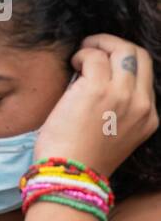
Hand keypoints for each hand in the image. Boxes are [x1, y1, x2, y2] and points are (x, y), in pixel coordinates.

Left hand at [33, 34, 157, 177]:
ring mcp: (123, 95)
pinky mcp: (98, 90)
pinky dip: (82, 54)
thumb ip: (117, 112)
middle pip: (140, 56)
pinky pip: (94, 56)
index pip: (145, 76)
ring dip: (98, 45)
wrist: (70, 176)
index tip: (104, 62)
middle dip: (116, 45)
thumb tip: (95, 82)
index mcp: (148, 118)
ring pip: (122, 50)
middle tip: (92, 47)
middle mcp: (142, 104)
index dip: (124, 62)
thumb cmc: (80, 159)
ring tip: (80, 53)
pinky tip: (72, 64)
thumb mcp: (113, 136)